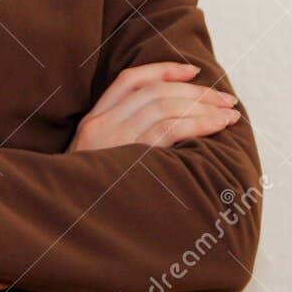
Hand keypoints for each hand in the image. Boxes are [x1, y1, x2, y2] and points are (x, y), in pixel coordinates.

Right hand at [0, 63, 239, 291]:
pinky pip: (168, 130)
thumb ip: (121, 140)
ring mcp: (112, 140)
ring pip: (164, 107)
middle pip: (154, 92)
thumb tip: (168, 127)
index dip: (164, 70)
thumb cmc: (88, 197)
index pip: (129, 80)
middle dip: (195, 92)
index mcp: (91, 121)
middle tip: (226, 98)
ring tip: (229, 114)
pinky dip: (197, 124)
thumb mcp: (97, 162)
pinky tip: (215, 127)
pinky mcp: (128, 158)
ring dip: (203, 108)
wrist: (62, 221)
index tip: (194, 71)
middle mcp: (100, 125)